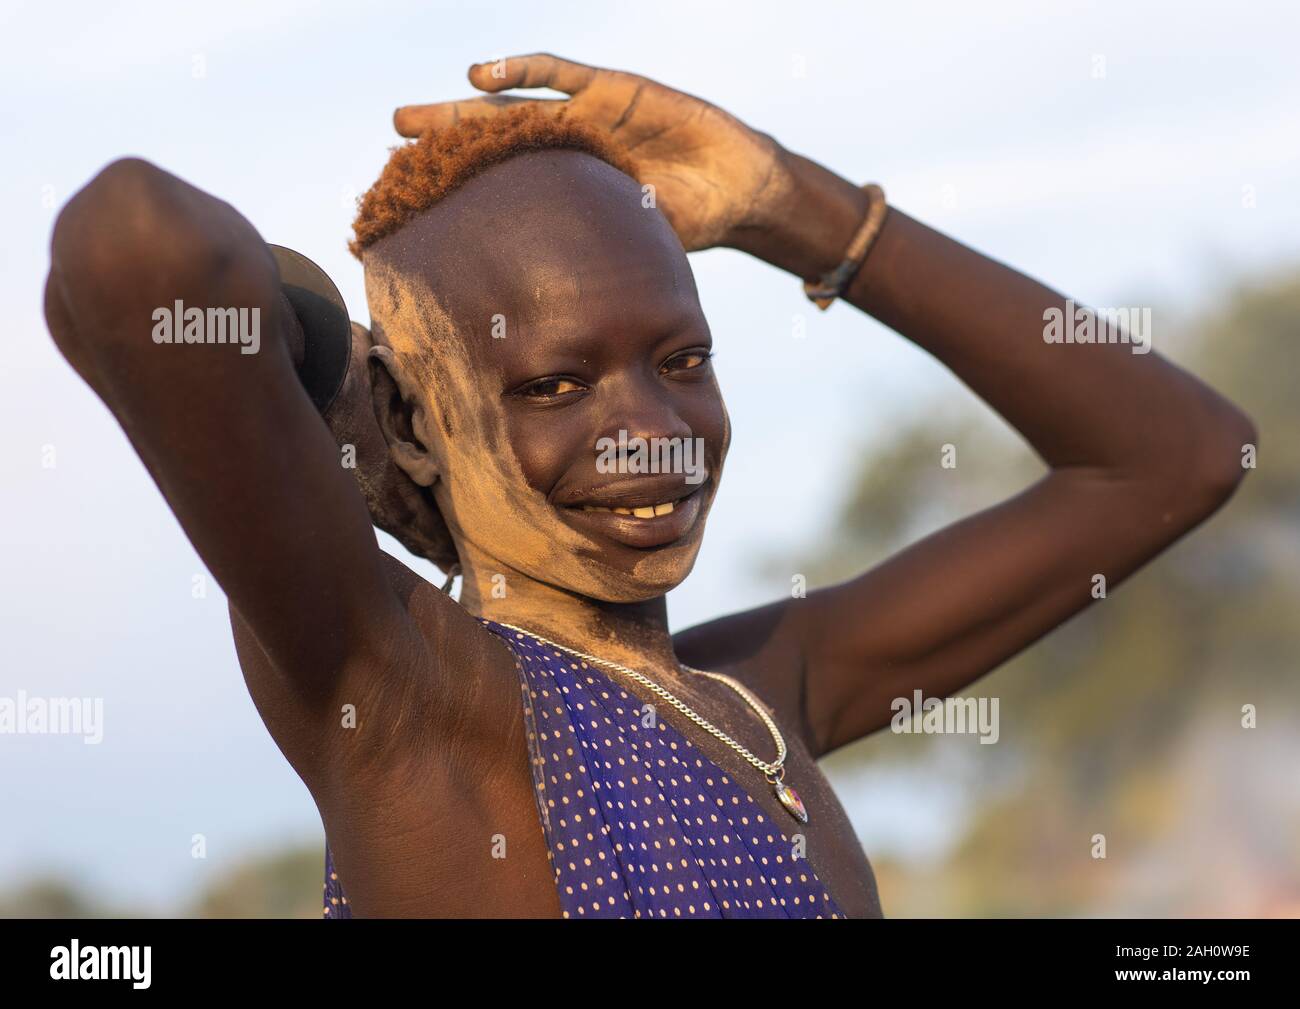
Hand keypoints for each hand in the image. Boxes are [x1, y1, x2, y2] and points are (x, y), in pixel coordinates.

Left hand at [393, 53, 791, 251]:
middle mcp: (568, 143)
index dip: (462, 185)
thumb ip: (593, 267)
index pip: (504, 180)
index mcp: (565, 184)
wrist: (737, 187)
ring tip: (414, 117)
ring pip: (514, 105)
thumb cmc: (686, 221)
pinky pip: (563, 75)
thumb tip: (551, 330)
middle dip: (445, 135)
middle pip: (494, 137)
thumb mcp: (629, 249)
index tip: (412, 195)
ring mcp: (586, 113)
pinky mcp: (613, 89)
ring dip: (463, 107)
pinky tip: (482, 74)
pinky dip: (524, 70)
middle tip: (396, 133)